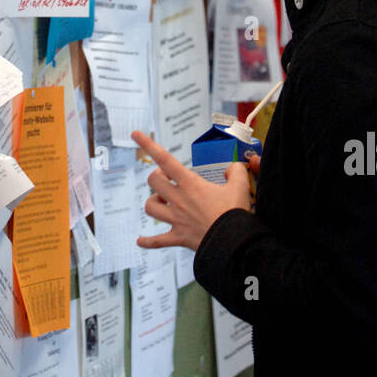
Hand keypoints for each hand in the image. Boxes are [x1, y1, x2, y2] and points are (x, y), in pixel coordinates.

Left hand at [131, 130, 258, 251]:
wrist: (233, 242)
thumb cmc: (234, 212)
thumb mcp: (240, 186)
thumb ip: (236, 171)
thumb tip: (232, 168)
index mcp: (190, 184)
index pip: (165, 160)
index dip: (149, 145)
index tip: (135, 134)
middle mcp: (178, 199)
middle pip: (153, 182)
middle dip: (156, 177)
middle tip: (167, 179)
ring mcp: (176, 219)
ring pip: (150, 207)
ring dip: (153, 202)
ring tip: (162, 202)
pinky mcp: (178, 237)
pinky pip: (156, 241)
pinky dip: (148, 241)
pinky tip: (140, 241)